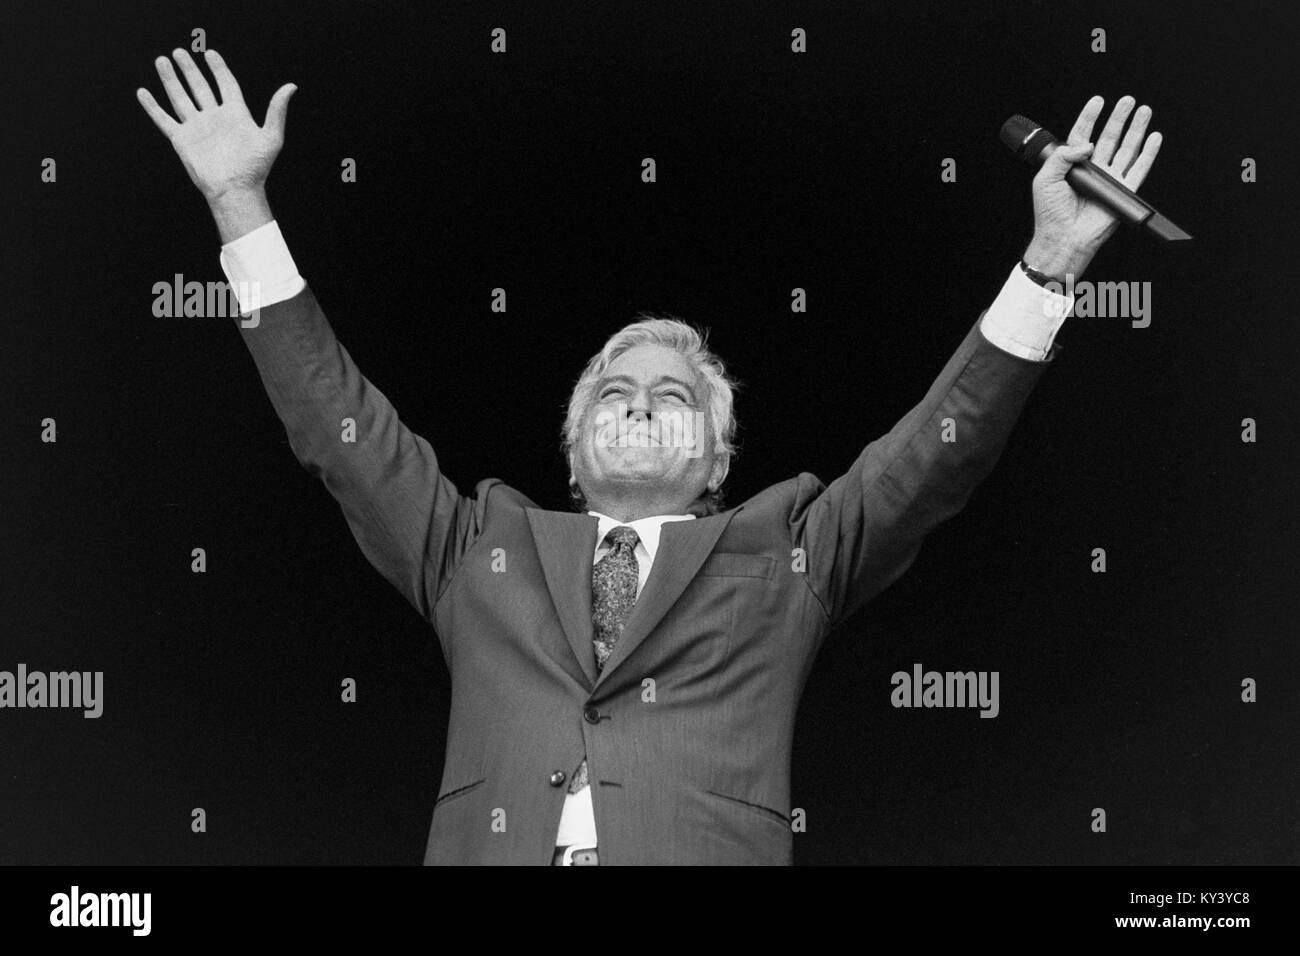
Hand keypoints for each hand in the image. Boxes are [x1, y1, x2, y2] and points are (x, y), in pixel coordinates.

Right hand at [137, 49, 294, 203]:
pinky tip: (143, 92)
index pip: (226, 84)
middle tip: (180, 51)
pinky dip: (152, 106)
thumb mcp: (271, 137)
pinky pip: (164, 119)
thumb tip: (291, 86)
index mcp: (235, 115)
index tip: (210, 53)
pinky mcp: (182, 140)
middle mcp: (215, 118)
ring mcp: (197, 128)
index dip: (218, 68)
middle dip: (190, 69)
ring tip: (162, 60)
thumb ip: (277, 110)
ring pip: (180, 98)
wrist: (234, 190)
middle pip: (200, 87)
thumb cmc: (255, 168)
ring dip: (171, 80)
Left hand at [1024, 95, 1162, 279]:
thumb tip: (1086, 143)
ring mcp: (1109, 179)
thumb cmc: (1050, 214)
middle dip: (1118, 118)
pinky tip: (1154, 137)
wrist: (1063, 238)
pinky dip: (1148, 153)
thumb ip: (1062, 155)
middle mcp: (1093, 169)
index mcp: (1072, 165)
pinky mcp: (1122, 191)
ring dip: (1136, 129)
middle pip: (1108, 137)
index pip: (1082, 135)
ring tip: (1143, 110)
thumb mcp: (1045, 178)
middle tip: (1127, 100)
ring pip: (1126, 148)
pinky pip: (1139, 169)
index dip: (1090, 117)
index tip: (1098, 100)